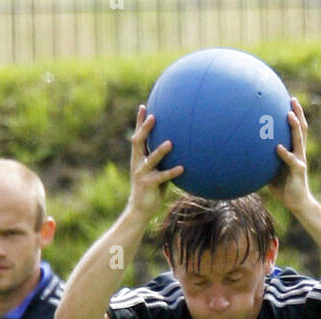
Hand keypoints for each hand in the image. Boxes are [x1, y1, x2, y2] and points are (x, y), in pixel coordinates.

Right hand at [127, 106, 183, 221]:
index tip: (143, 106)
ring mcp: (141, 173)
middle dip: (145, 129)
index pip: (138, 136)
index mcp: (138, 157)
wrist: (140, 209)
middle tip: (153, 117)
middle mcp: (137, 162)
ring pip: (151, 159)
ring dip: (160, 151)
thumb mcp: (155, 170)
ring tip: (170, 143)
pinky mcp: (148, 184)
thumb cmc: (151, 188)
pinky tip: (182, 168)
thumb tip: (178, 147)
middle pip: (138, 142)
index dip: (139, 122)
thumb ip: (162, 160)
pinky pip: (162, 177)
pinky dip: (172, 172)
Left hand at [267, 99, 311, 213]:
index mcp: (295, 151)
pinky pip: (291, 160)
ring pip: (299, 140)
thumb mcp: (271, 171)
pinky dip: (284, 153)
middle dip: (298, 113)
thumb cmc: (284, 188)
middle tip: (293, 99)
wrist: (298, 204)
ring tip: (288, 115)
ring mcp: (300, 160)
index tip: (289, 100)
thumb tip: (245, 154)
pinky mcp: (298, 171)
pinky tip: (277, 147)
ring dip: (294, 126)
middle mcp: (300, 152)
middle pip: (302, 128)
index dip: (295, 114)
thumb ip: (263, 161)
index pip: (297, 129)